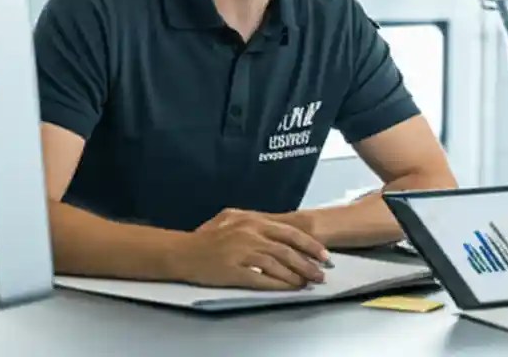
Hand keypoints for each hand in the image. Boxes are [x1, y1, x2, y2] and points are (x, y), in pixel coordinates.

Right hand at [168, 208, 331, 289]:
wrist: (183, 251)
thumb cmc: (207, 237)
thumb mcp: (233, 220)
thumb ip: (256, 223)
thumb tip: (281, 230)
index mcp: (253, 220)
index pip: (290, 231)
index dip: (310, 244)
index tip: (324, 254)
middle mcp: (251, 233)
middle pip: (288, 248)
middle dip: (309, 261)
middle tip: (322, 272)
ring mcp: (243, 252)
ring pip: (279, 264)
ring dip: (297, 275)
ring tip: (309, 282)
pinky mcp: (234, 270)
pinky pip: (262, 279)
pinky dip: (279, 284)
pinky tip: (290, 289)